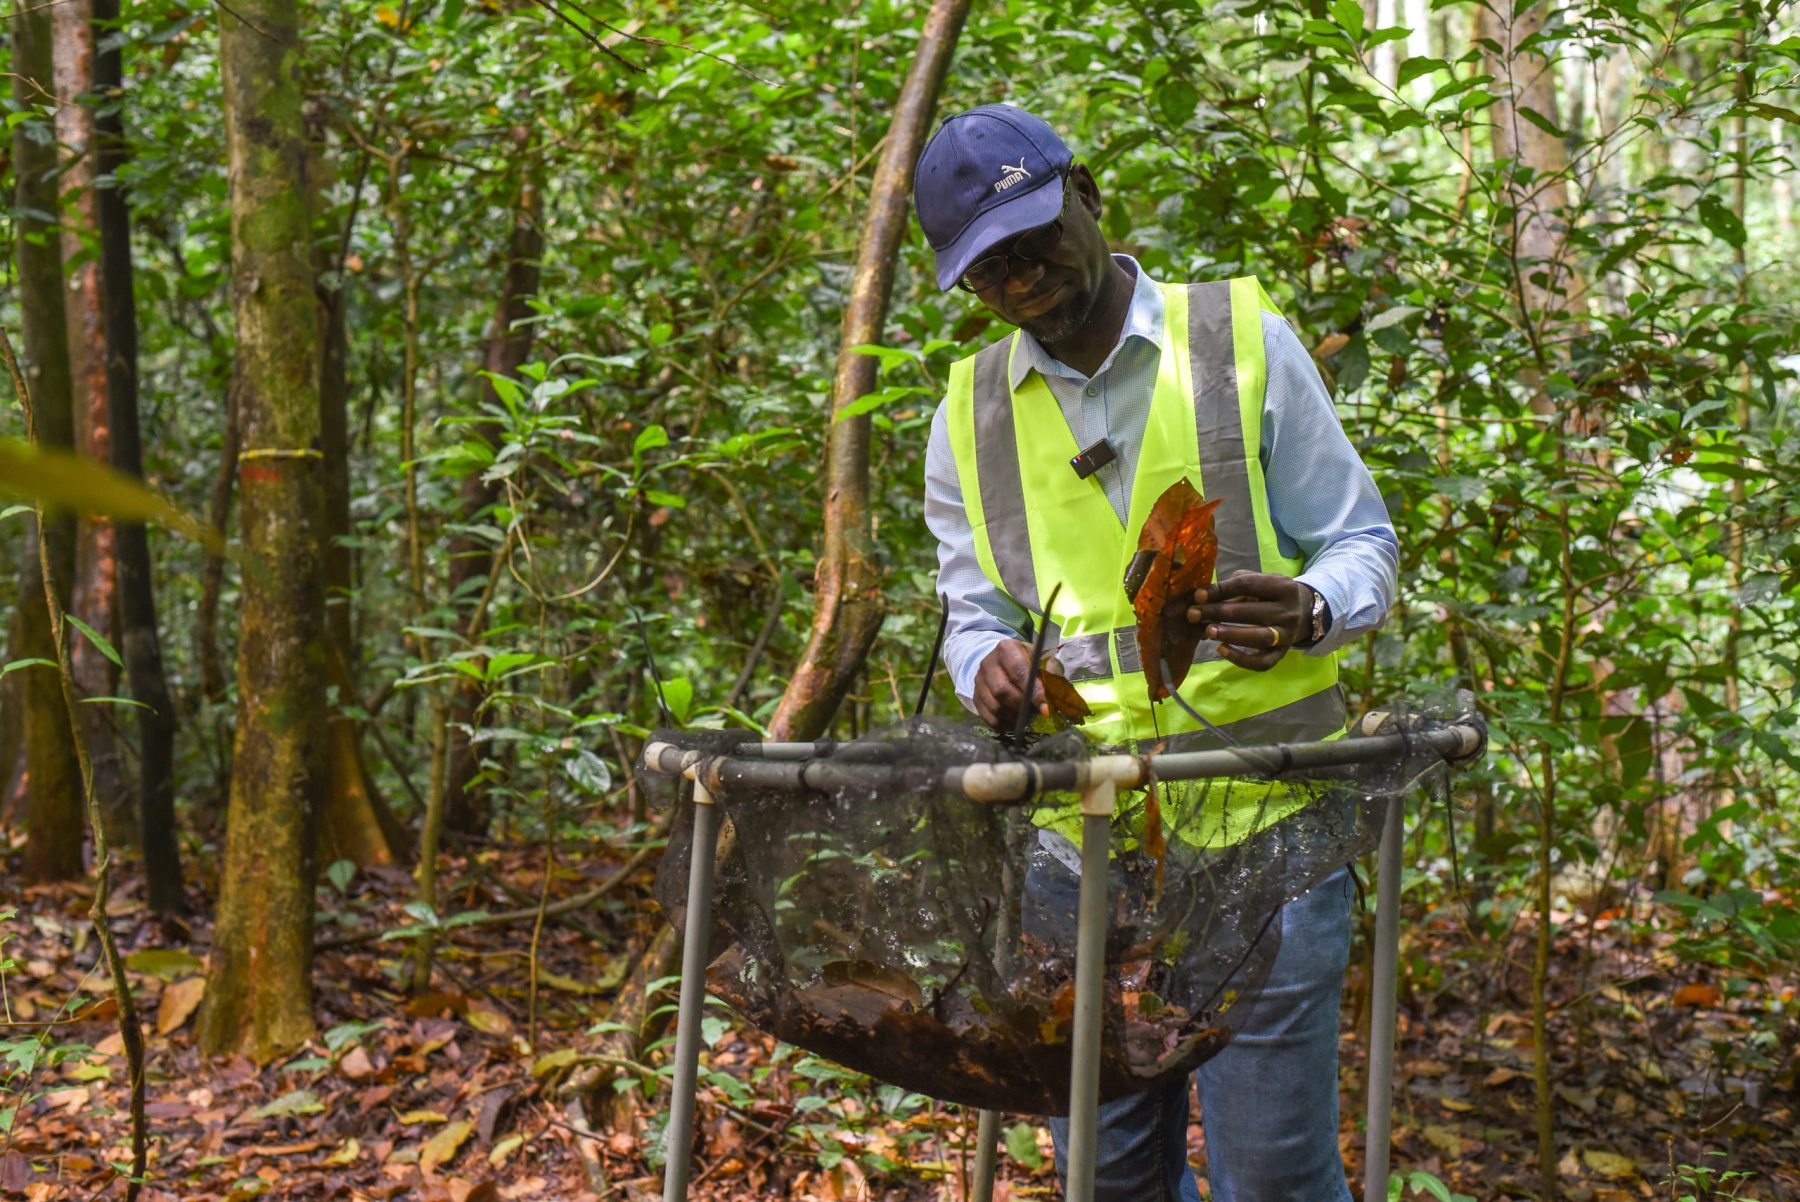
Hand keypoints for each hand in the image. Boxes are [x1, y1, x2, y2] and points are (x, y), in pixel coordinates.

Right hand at [973, 639, 1049, 729]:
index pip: (1018, 671)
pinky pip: (988, 718)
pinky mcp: (975, 697)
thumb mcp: (1038, 657)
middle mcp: (988, 664)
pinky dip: (1004, 724)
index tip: (1044, 709)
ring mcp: (979, 682)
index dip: (1032, 692)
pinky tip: (1015, 722)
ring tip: (1027, 717)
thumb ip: (1049, 667)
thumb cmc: (1024, 660)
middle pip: (1002, 691)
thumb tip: (1053, 681)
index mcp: (1006, 649)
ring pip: (995, 707)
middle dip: (1021, 706)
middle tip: (1035, 713)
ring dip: (1014, 717)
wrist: (999, 662)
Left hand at [1186, 571, 1313, 671]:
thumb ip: (1234, 585)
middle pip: (1252, 612)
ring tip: (1208, 631)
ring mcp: (1287, 634)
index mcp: (1282, 587)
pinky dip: (1240, 659)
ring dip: (1231, 634)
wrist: (1303, 612)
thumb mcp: (1259, 581)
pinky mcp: (1282, 654)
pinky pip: (1262, 662)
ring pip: (1259, 637)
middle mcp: (1288, 611)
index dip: (1221, 590)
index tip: (1198, 595)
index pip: (1248, 585)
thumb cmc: (1270, 594)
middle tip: (1194, 614)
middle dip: (1219, 612)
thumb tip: (1203, 596)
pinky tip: (1221, 649)